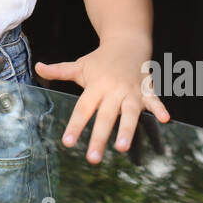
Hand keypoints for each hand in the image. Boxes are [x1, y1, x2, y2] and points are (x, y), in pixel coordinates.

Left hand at [36, 39, 169, 163]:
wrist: (127, 43)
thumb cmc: (101, 60)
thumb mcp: (79, 65)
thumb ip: (59, 70)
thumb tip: (37, 67)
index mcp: (96, 86)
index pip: (83, 108)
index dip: (75, 125)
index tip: (67, 142)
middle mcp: (113, 90)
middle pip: (105, 116)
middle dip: (99, 137)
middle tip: (92, 159)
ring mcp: (131, 91)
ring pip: (129, 112)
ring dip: (127, 129)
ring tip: (122, 148)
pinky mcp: (146, 91)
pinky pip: (154, 100)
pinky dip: (160, 108)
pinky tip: (165, 120)